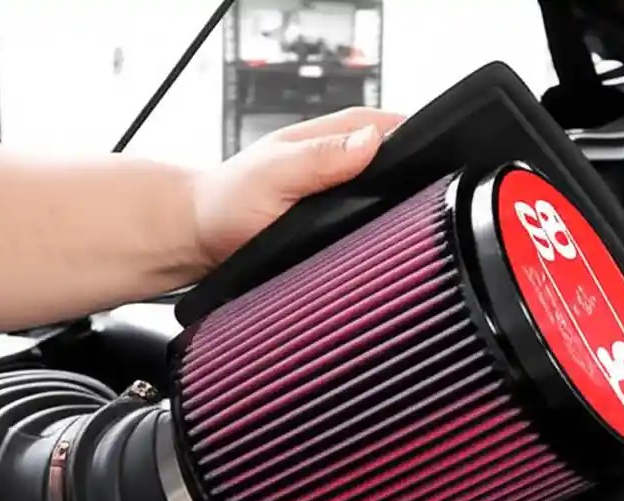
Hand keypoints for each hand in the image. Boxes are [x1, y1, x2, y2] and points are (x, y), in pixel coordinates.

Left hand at [191, 107, 405, 266]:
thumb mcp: (275, 174)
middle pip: (401, 166)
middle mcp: (344, 159)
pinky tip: (376, 249)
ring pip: (390, 198)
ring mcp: (343, 190)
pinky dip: (377, 235)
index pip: (395, 128)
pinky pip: (372, 224)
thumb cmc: (228, 202)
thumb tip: (371, 141)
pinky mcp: (338, 220)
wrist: (199, 238)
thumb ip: (320, 158)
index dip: (416, 148)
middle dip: (412, 189)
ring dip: (395, 217)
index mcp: (336, 135)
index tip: (424, 176)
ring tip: (396, 237)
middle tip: (411, 217)